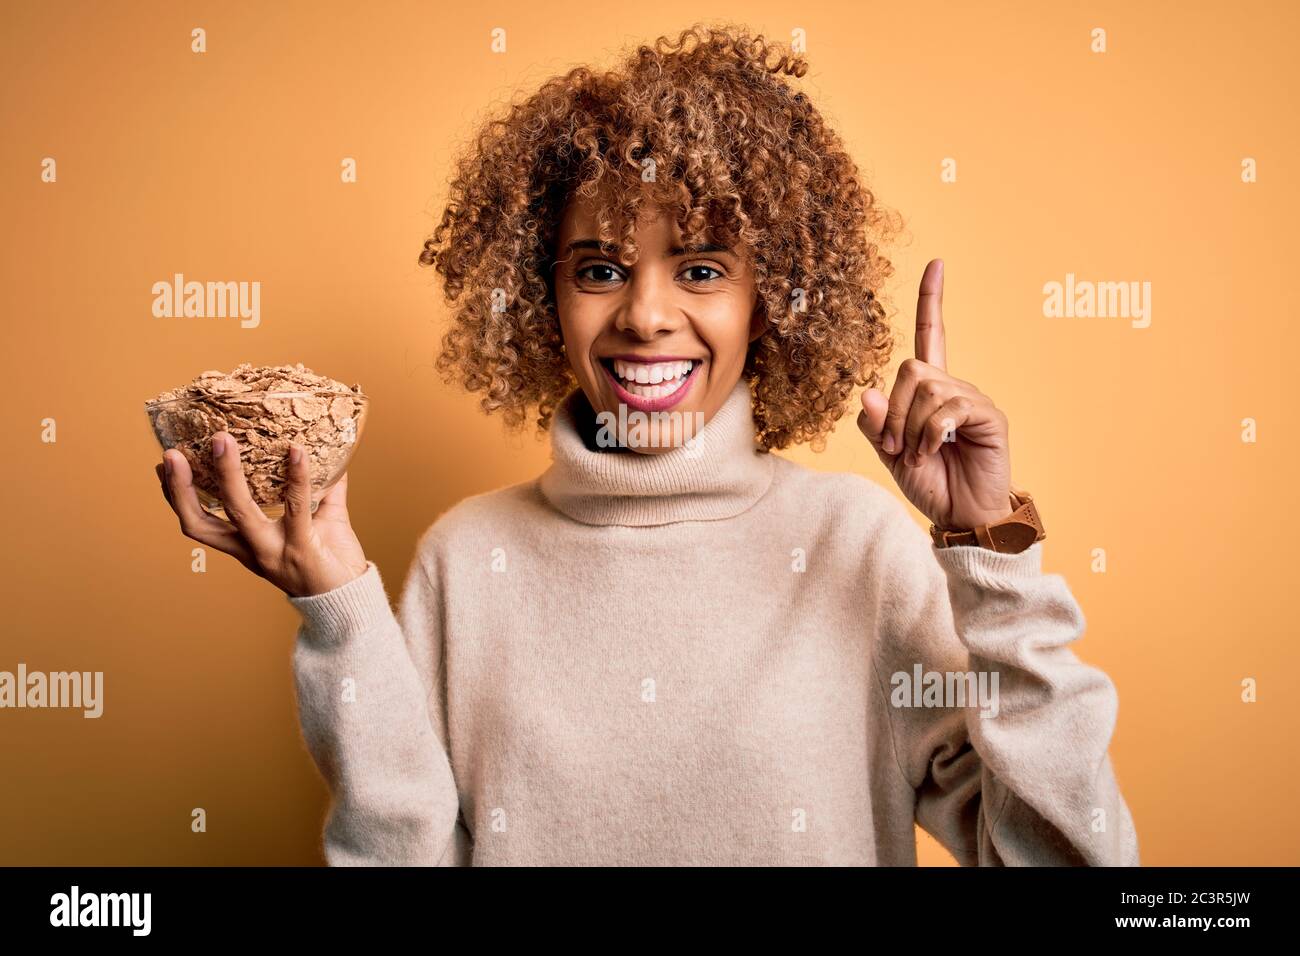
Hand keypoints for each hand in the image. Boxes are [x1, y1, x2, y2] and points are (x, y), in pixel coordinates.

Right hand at [156, 432, 368, 596]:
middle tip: (172, 453)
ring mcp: (274, 551)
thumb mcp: (320, 521)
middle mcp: (252, 551)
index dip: (176, 498)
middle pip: (200, 524)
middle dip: (181, 489)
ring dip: (227, 475)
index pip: (199, 523)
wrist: (352, 600)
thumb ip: (321, 488)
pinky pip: (296, 508)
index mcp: (245, 546)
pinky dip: (296, 477)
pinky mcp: (302, 549)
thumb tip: (327, 450)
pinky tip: (296, 451)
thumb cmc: (333, 561)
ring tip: (222, 440)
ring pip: (239, 512)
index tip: (163, 466)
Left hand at [857, 259, 1013, 529]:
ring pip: (927, 389)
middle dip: (893, 410)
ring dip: (910, 427)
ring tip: (918, 454)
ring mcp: (973, 400)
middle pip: (912, 368)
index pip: (930, 336)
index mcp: (929, 391)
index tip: (936, 263)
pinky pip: (949, 409)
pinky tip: (934, 452)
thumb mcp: (890, 455)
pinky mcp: (989, 417)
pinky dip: (930, 434)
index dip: (931, 301)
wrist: (961, 516)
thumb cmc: (930, 484)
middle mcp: (953, 387)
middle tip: (895, 446)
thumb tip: (867, 393)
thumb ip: (876, 426)